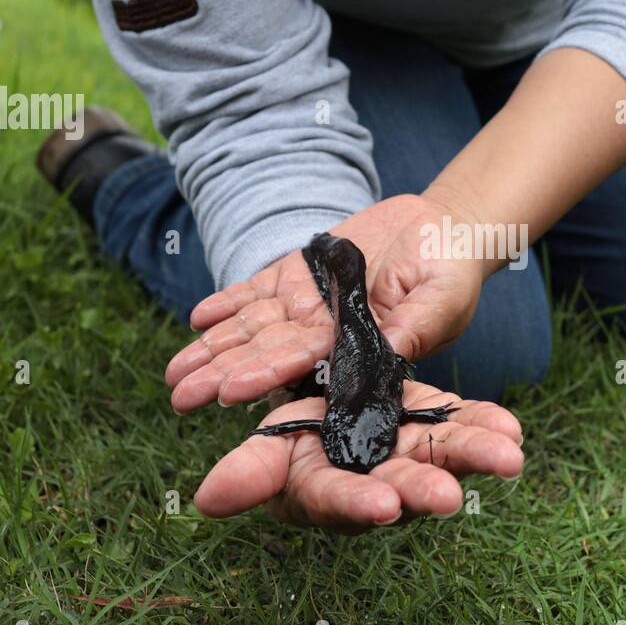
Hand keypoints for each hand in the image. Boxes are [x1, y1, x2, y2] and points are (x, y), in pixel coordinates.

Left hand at [164, 193, 487, 412]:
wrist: (443, 229)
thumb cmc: (451, 271)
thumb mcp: (440, 302)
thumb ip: (410, 331)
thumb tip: (381, 364)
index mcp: (357, 350)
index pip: (305, 367)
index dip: (266, 376)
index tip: (228, 392)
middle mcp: (325, 334)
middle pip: (265, 355)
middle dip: (222, 374)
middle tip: (180, 395)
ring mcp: (308, 304)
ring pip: (252, 330)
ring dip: (213, 348)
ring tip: (174, 370)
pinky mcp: (298, 274)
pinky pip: (256, 292)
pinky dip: (228, 303)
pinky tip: (200, 317)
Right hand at [193, 382, 522, 531]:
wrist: (329, 401)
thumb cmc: (292, 438)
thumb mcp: (265, 447)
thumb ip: (248, 471)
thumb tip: (205, 502)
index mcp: (326, 487)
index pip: (337, 499)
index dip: (356, 504)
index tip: (380, 507)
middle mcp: (374, 478)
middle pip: (400, 485)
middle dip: (425, 490)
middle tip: (450, 497)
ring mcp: (411, 453)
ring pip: (444, 455)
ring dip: (476, 455)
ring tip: (509, 456)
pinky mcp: (436, 424)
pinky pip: (464, 424)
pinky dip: (486, 423)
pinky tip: (512, 427)